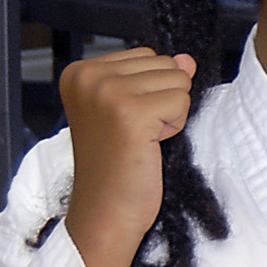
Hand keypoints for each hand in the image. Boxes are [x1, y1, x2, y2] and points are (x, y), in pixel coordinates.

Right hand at [60, 48, 196, 266]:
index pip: (148, 55)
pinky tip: (150, 144)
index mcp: (80, 71)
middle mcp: (89, 76)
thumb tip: (186, 58)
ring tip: (143, 139)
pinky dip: (175, 126)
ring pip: (178, 81)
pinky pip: (182, 102)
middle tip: (136, 133)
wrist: (105, 211)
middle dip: (163, 100)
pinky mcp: (130, 114)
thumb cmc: (117, 165)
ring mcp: (107, 93)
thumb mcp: (133, 110)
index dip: (150, 90)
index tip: (127, 121)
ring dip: (171, 113)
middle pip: (165, 64)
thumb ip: (156, 78)